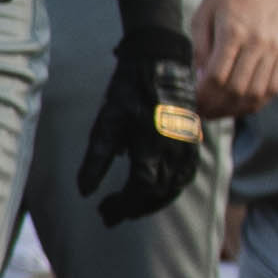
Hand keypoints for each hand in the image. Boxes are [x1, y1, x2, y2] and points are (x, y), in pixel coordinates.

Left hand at [74, 24, 204, 224]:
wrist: (160, 62)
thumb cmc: (129, 90)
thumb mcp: (105, 123)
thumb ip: (95, 160)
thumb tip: (85, 193)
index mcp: (151, 149)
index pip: (139, 192)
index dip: (121, 206)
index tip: (103, 212)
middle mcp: (174, 152)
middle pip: (157, 195)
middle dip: (133, 209)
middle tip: (110, 214)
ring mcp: (187, 147)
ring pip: (174, 188)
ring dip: (152, 203)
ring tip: (129, 207)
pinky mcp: (193, 140)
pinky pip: (186, 175)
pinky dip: (171, 189)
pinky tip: (157, 191)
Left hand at [192, 0, 277, 116]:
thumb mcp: (203, 16)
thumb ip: (201, 49)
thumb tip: (200, 80)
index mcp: (234, 31)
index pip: (218, 76)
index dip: (204, 95)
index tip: (193, 102)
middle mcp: (258, 43)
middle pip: (237, 89)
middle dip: (216, 107)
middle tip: (202, 112)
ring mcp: (274, 49)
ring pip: (257, 93)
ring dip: (235, 109)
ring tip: (218, 112)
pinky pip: (273, 87)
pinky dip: (256, 102)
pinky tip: (240, 105)